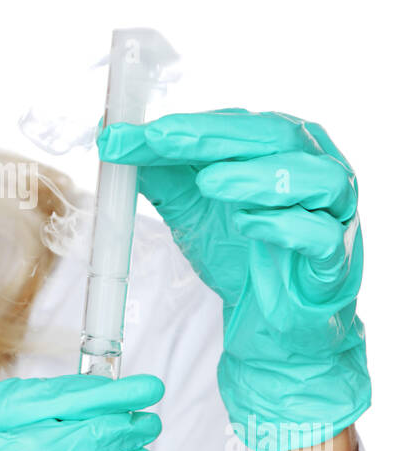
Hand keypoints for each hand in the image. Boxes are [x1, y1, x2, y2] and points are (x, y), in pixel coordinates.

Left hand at [97, 109, 369, 450]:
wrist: (273, 326)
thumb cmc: (241, 254)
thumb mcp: (191, 207)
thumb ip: (160, 172)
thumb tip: (113, 136)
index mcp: (282, 146)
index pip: (235, 123)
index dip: (184, 125)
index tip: (129, 134)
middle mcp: (317, 168)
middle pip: (277, 135)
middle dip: (216, 136)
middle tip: (164, 139)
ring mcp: (335, 214)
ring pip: (316, 178)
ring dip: (258, 176)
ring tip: (210, 183)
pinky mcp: (337, 261)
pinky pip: (321, 235)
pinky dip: (286, 226)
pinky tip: (248, 224)